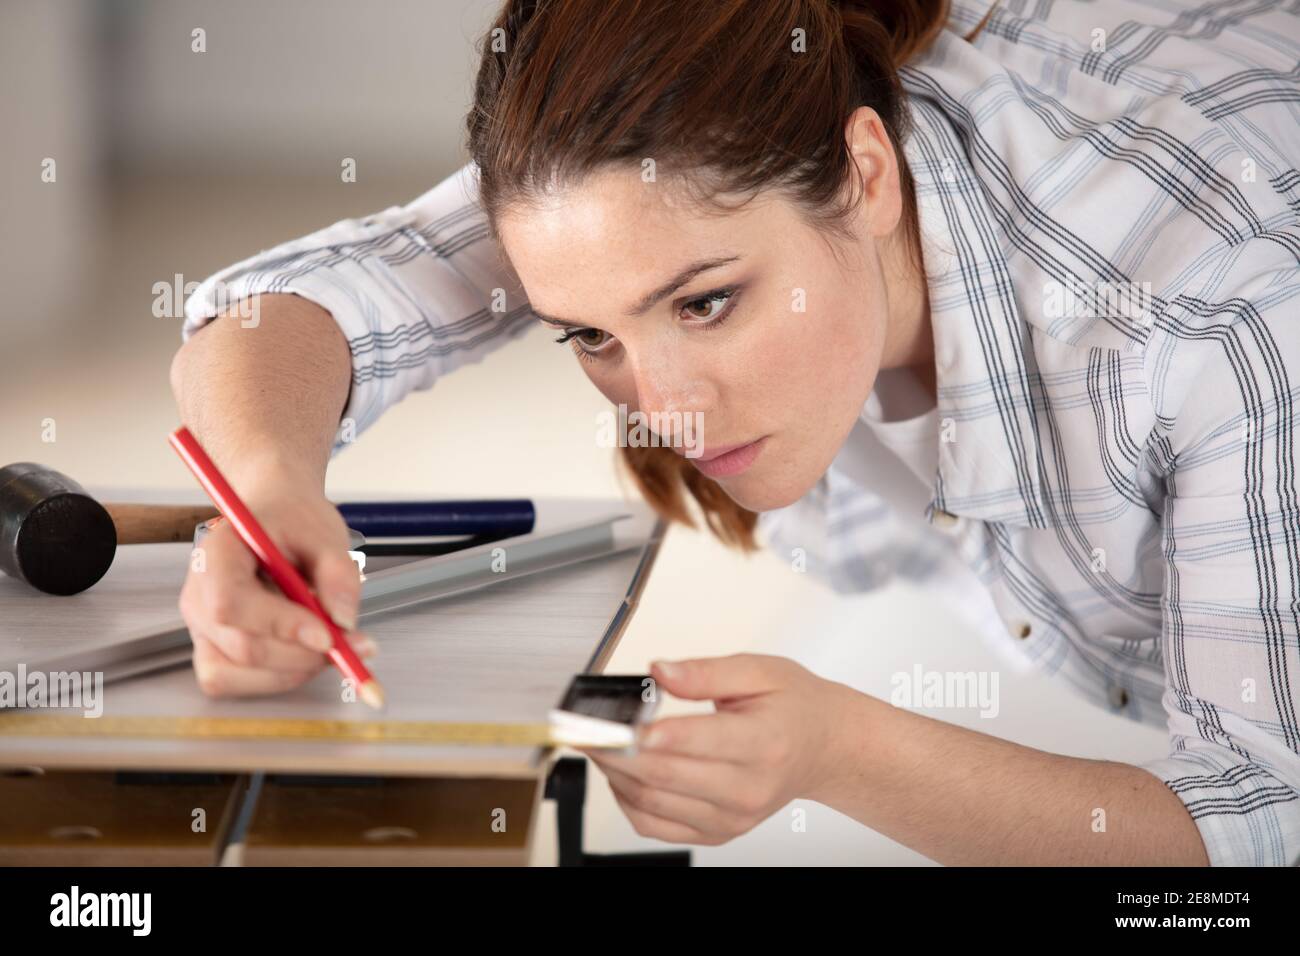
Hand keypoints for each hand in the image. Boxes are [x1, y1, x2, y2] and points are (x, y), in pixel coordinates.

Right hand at [177, 474, 374, 697]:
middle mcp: (199, 594)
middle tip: (350, 643)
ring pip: (235, 674)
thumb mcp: (326, 535)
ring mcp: (201, 626)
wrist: (277, 517)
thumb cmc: (293, 522)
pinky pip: (235, 681)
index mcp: (218, 553)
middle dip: (302, 655)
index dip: (281, 625)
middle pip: (241, 646)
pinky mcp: (213, 648)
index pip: (233, 602)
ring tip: (329, 644)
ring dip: (292, 670)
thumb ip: (339, 575)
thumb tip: (342, 621)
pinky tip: (306, 654)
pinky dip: (278, 677)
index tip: (327, 634)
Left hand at [580, 654, 861, 845]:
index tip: (616, 723)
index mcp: (764, 742)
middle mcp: (749, 787)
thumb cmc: (794, 707)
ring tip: (598, 742)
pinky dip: (627, 799)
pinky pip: (655, 824)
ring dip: (615, 773)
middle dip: (616, 751)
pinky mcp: (716, 832)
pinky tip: (620, 772)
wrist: (823, 747)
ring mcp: (731, 817)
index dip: (652, 735)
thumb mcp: (760, 670)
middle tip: (585, 728)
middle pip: (666, 775)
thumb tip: (660, 671)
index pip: (700, 742)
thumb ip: (706, 672)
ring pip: (653, 802)